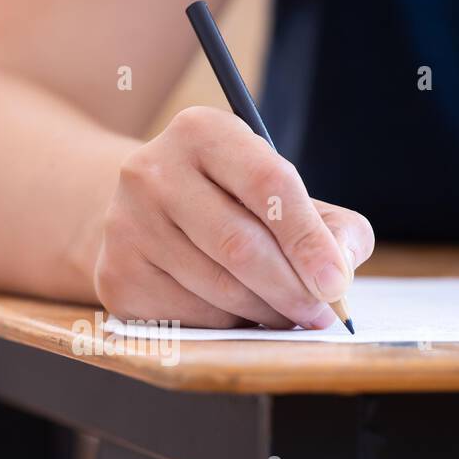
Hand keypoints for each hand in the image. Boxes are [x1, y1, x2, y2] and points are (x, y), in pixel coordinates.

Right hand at [92, 106, 373, 328]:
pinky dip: (228, 326)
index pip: (268, 185)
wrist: (143, 217)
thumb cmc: (229, 203)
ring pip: (218, 290)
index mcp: (201, 132)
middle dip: (292, 289)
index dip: (309, 239)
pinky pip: (192, 317)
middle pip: (241, 246)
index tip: (336, 282)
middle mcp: (152, 172)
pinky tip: (237, 314)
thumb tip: (341, 268)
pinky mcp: (117, 277)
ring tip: (285, 313)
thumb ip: (329, 224)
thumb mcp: (278, 193)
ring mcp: (127, 227)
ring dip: (265, 313)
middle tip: (320, 312)